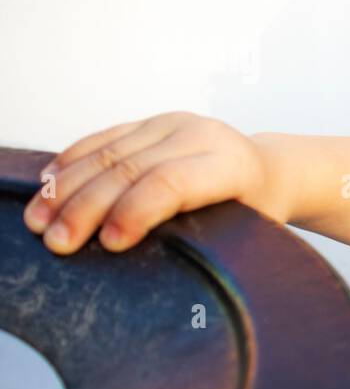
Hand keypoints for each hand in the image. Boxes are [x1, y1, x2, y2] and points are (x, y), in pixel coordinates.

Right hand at [23, 111, 278, 254]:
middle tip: (57, 243)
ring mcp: (175, 124)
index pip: (171, 183)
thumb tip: (166, 266)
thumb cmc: (260, 211)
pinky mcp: (154, 122)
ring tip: (40, 220)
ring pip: (110, 154)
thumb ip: (212, 239)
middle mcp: (201, 136)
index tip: (107, 244)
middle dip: (88, 208)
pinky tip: (49, 184)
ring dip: (69, 188)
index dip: (135, 212)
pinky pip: (105, 139)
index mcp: (230, 165)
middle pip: (131, 169)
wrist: (270, 171)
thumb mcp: (250, 230)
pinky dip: (74, 162)